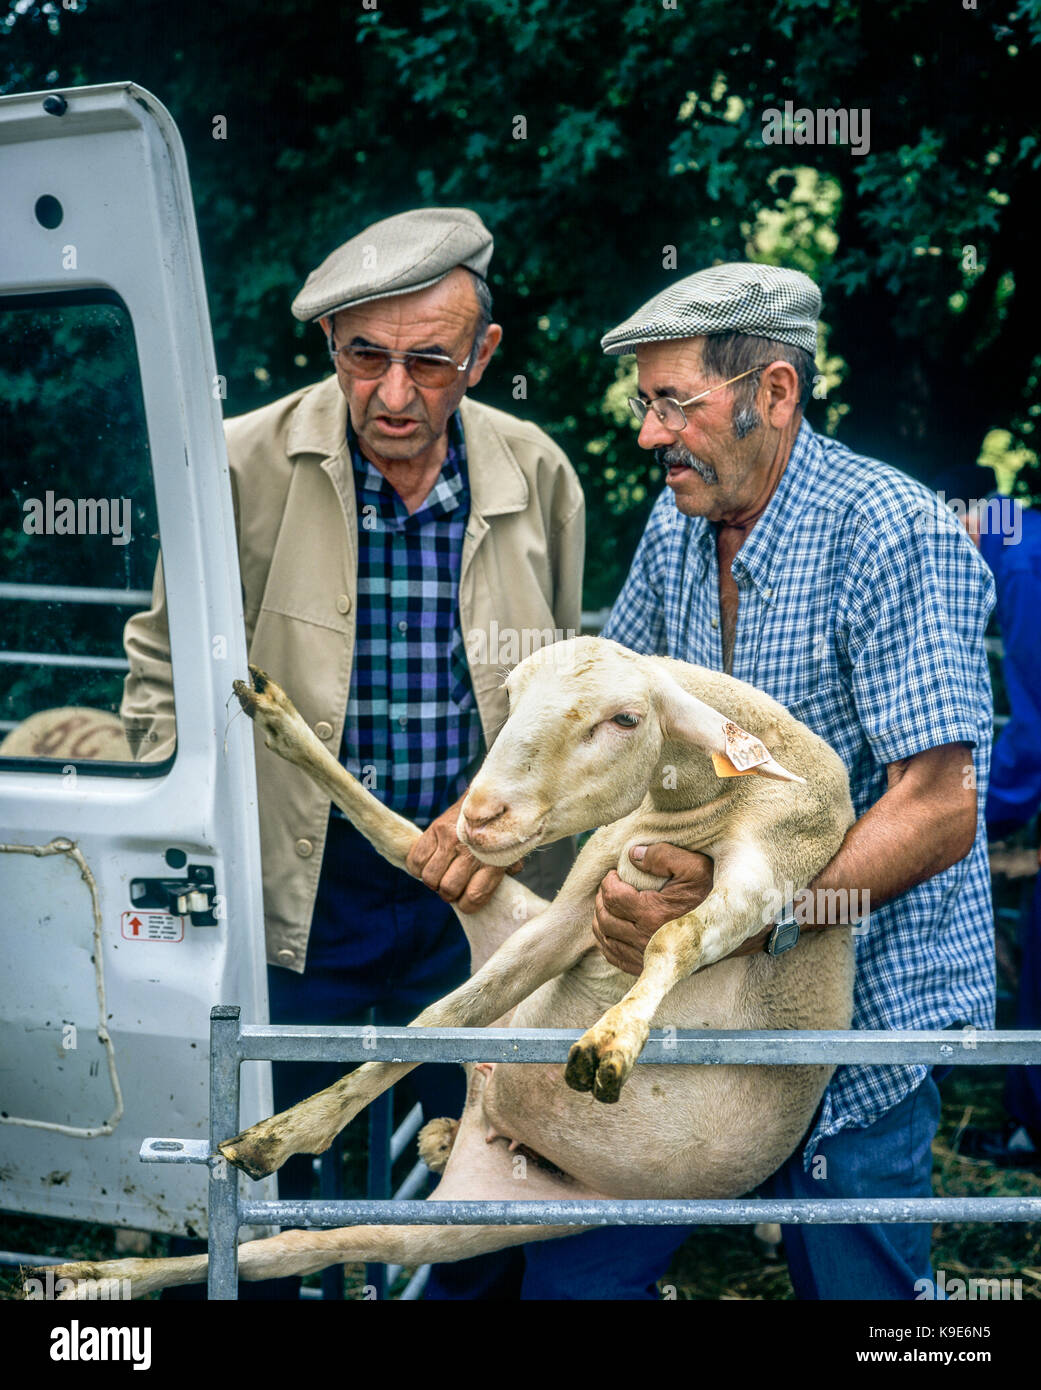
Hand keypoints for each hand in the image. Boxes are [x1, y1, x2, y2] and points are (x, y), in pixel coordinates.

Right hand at [405, 796, 517, 912]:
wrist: (491, 796)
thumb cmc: (500, 831)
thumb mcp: (512, 852)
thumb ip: (508, 871)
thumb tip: (501, 885)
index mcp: (492, 859)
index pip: (474, 897)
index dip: (467, 905)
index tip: (466, 900)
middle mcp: (470, 850)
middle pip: (448, 889)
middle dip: (449, 894)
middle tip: (452, 887)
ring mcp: (451, 838)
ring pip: (430, 877)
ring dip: (433, 881)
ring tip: (440, 874)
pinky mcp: (435, 827)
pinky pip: (416, 860)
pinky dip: (418, 868)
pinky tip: (429, 863)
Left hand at [592, 843, 713, 975]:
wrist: (732, 928)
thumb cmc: (713, 894)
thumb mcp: (694, 865)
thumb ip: (662, 854)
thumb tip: (632, 855)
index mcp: (653, 913)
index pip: (613, 896)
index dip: (608, 882)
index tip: (614, 873)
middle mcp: (646, 939)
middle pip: (605, 918)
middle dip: (602, 899)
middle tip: (608, 886)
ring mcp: (645, 957)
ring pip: (606, 939)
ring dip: (600, 919)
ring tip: (607, 903)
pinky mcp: (648, 967)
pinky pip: (615, 957)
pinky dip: (606, 941)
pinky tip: (611, 927)